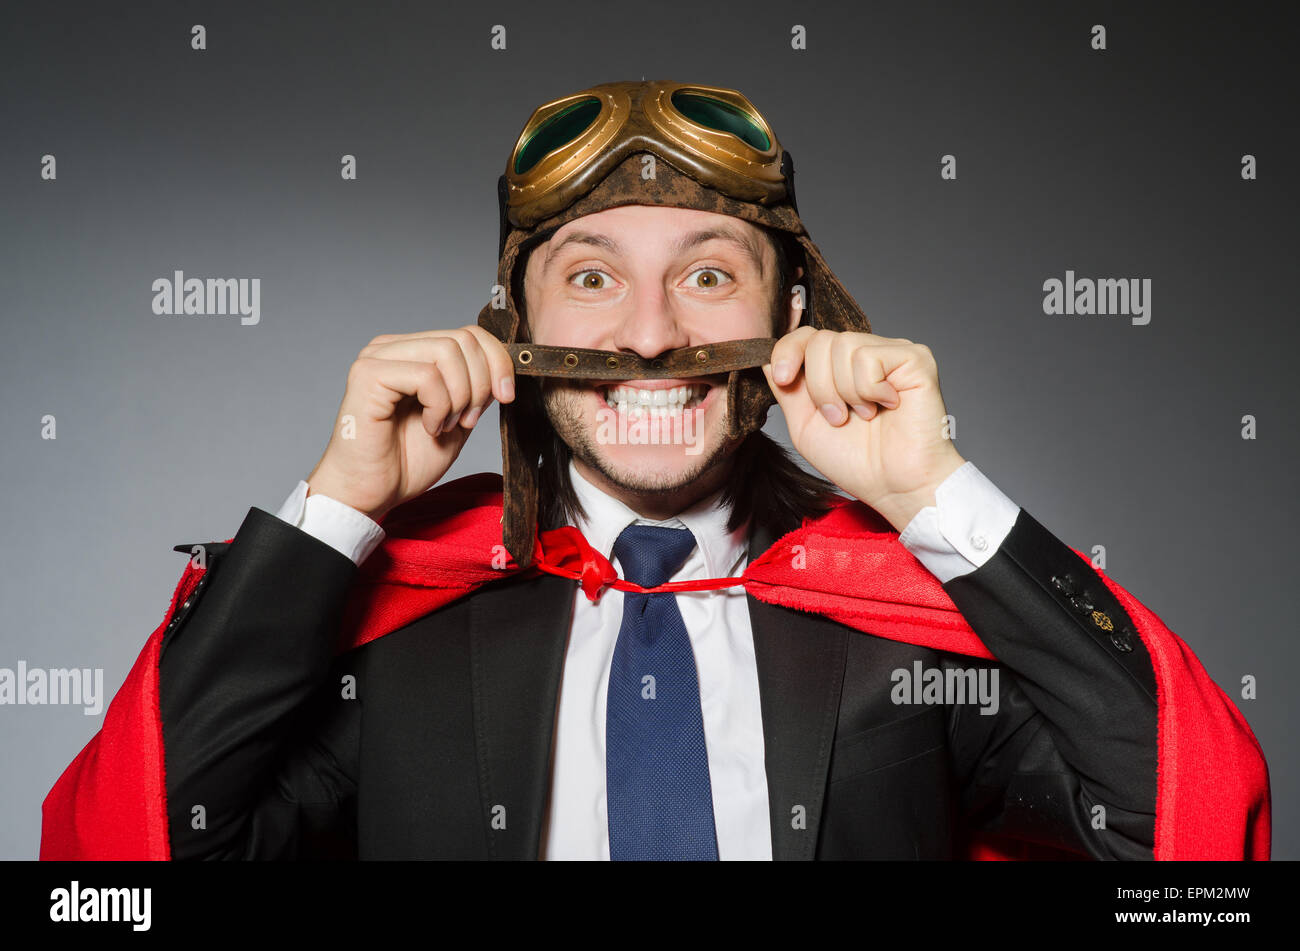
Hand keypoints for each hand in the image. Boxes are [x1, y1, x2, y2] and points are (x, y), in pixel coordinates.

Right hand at [306, 325, 514, 521]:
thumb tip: (505, 365)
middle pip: (462, 339)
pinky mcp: (368, 375)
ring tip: (446, 426)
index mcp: (413, 352)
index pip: (468, 333)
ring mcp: (377, 358)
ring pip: (447, 352)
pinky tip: (429, 427)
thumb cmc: (407, 462)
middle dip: (480, 384)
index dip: (498, 361)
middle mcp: (392, 348)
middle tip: (467, 420)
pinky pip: (426, 375)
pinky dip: (439, 406)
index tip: (506, 397)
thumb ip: (476, 388)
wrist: (371, 493)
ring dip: (460, 396)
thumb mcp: (458, 418)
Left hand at [761, 327, 965, 531]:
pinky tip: (887, 406)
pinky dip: (869, 389)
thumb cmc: (857, 461)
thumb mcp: (805, 424)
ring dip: (845, 392)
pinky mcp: (915, 358)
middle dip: (819, 386)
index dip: (788, 351)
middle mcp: (867, 354)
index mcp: (841, 368)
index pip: (806, 336)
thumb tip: (765, 358)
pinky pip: (869, 357)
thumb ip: (787, 390)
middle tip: (839, 418)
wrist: (894, 486)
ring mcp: (892, 353)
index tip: (783, 379)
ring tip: (864, 416)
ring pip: (843, 345)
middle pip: (820, 340)